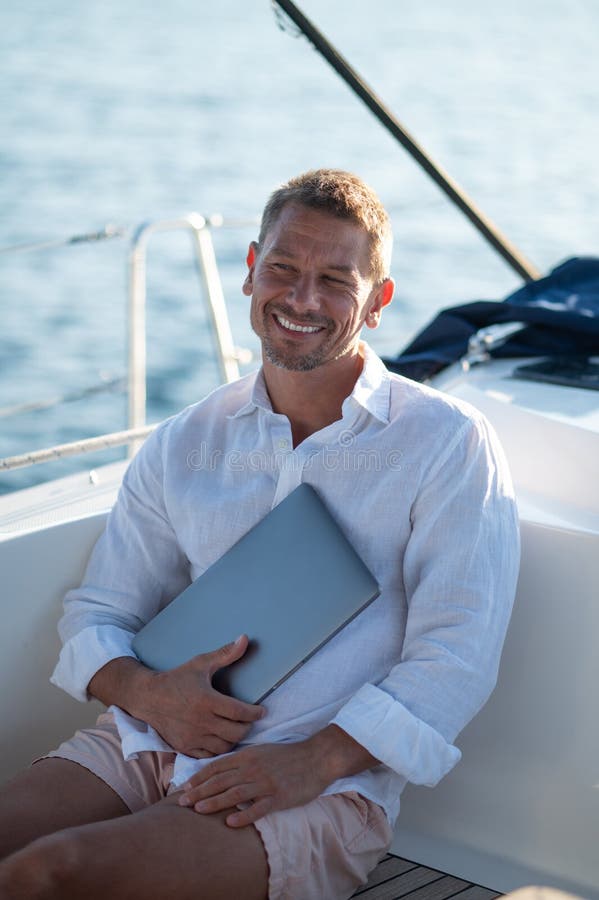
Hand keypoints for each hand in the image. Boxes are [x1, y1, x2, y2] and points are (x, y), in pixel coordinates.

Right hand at [90, 635, 264, 758]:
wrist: (148, 697)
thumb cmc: (176, 679)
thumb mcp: (201, 663)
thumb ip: (225, 654)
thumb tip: (245, 639)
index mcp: (207, 701)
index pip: (240, 712)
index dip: (255, 713)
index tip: (261, 711)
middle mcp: (201, 722)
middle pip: (236, 732)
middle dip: (248, 727)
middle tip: (250, 720)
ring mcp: (193, 737)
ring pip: (224, 747)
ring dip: (234, 739)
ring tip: (237, 729)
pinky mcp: (185, 747)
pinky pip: (209, 755)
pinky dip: (218, 749)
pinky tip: (221, 738)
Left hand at [176, 725, 379, 826]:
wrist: (316, 758)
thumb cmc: (287, 756)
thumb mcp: (261, 751)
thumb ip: (242, 760)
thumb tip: (220, 770)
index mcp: (248, 756)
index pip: (218, 767)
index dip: (199, 777)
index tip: (185, 787)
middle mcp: (253, 768)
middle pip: (221, 781)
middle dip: (200, 791)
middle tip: (183, 802)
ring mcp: (266, 783)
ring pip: (235, 793)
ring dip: (215, 802)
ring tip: (198, 810)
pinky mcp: (279, 796)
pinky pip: (258, 808)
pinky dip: (243, 815)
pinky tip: (230, 822)